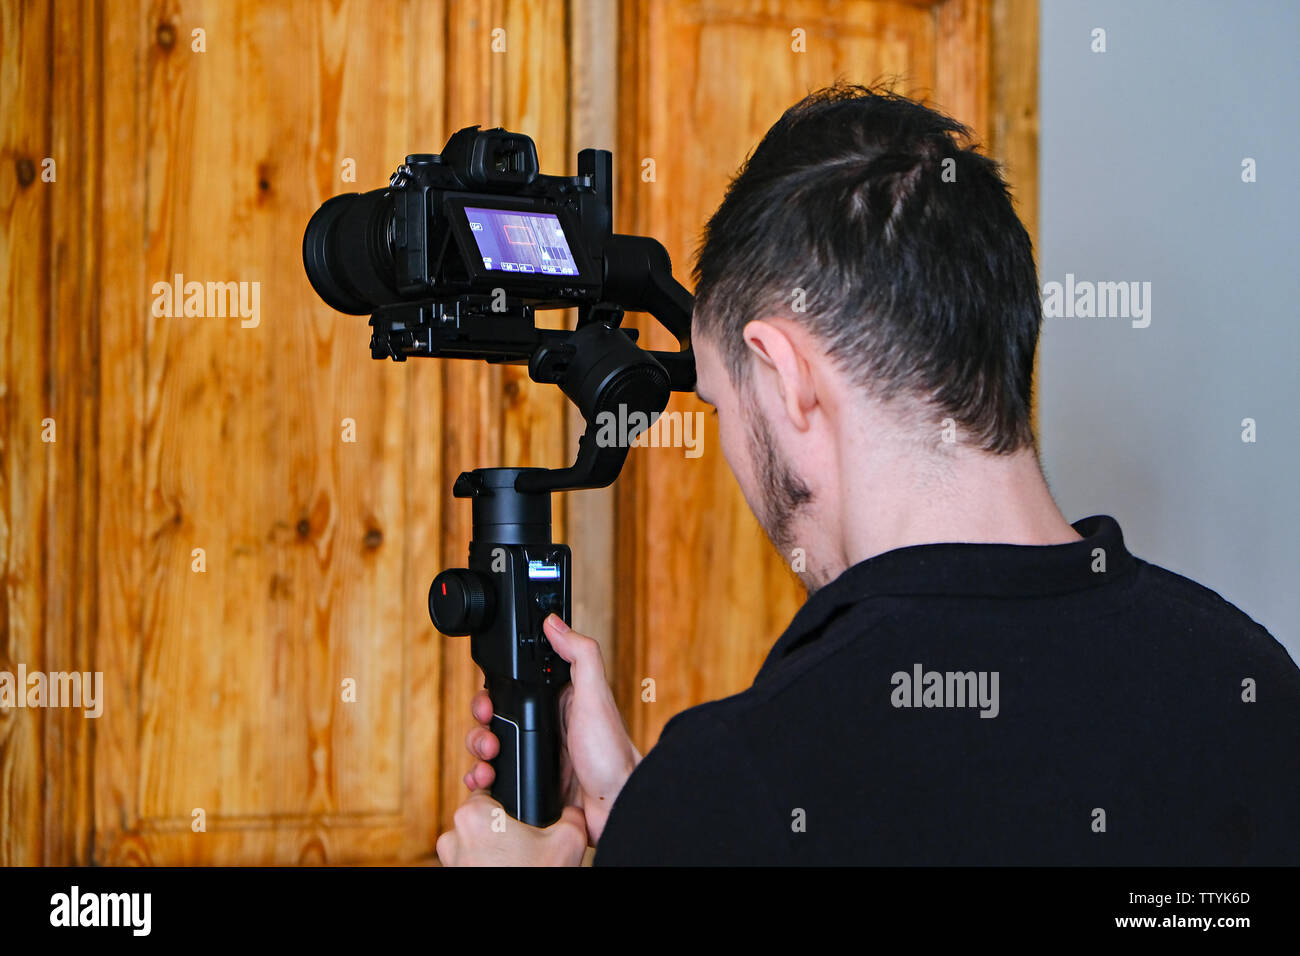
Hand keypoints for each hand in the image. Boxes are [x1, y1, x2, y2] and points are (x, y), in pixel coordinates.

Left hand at [436, 790, 586, 866]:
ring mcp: (450, 861)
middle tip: (525, 844)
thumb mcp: (568, 839)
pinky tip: (510, 869)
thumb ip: (572, 814)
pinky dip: (488, 865)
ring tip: (519, 861)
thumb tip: (572, 812)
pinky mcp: (453, 876)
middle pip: (480, 818)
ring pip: (474, 843)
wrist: (520, 928)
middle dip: (502, 828)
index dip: (508, 803)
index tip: (521, 817)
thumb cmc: (535, 877)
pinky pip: (471, 863)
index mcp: (474, 814)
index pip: (487, 791)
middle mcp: (453, 836)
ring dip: (493, 849)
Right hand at [463, 614, 640, 844]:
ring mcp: (537, 757)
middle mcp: (547, 728)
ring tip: (486, 765)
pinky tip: (484, 782)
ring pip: (491, 749)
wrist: (616, 809)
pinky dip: (482, 780)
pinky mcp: (531, 784)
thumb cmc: (613, 755)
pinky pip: (496, 780)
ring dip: (478, 755)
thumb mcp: (595, 697)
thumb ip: (580, 655)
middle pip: (496, 719)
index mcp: (560, 702)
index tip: (486, 702)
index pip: (516, 687)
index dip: (494, 691)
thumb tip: (554, 622)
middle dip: (481, 728)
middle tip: (487, 739)